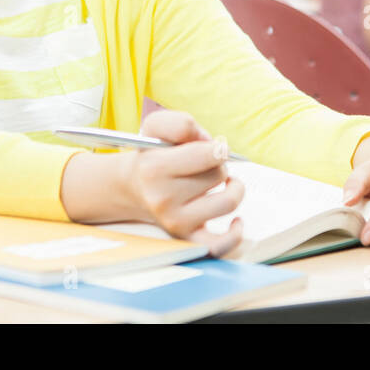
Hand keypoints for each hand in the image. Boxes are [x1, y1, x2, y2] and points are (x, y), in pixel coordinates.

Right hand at [124, 111, 244, 256]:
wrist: (134, 186)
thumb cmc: (153, 154)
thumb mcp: (157, 127)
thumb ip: (181, 123)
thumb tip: (208, 142)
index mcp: (155, 168)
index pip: (210, 153)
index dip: (215, 147)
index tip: (208, 148)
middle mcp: (163, 198)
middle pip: (219, 175)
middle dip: (218, 165)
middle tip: (204, 166)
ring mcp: (175, 222)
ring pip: (228, 202)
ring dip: (232, 189)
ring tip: (221, 183)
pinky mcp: (187, 239)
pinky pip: (220, 246)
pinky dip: (235, 234)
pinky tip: (236, 220)